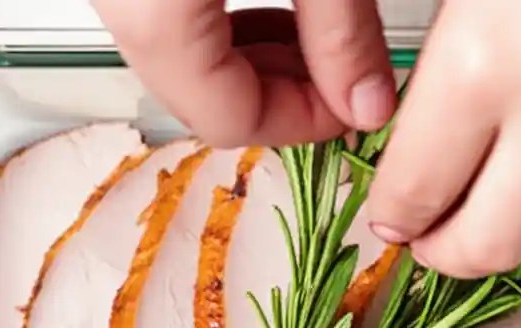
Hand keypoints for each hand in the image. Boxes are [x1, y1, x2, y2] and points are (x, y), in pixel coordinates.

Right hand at [91, 0, 397, 146]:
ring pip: (175, 54)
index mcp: (151, 11)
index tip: (360, 105)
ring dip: (247, 58)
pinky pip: (159, 11)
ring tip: (310, 28)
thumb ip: (341, 32)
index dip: (307, 124)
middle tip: (341, 71)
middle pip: (197, 93)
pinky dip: (214, 19)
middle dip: (280, 94)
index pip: (232, 119)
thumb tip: (369, 102)